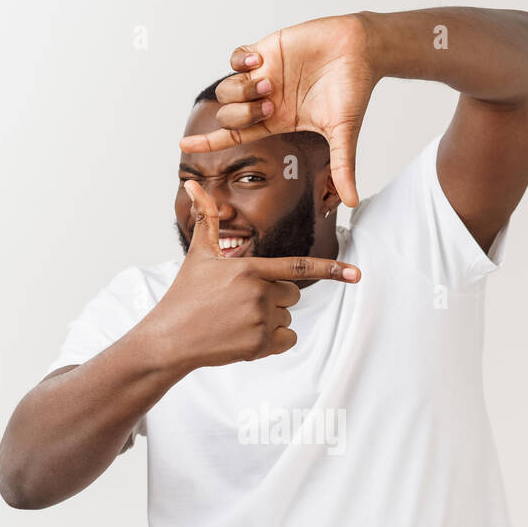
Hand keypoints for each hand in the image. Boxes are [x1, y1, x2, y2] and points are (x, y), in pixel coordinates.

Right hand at [144, 180, 360, 370]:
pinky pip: (287, 340)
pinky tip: (246, 337)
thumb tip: (191, 181)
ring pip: (287, 316)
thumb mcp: (198, 254)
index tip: (356, 274)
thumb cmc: (185, 295)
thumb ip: (207, 218)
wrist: (171, 338)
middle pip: (292, 294)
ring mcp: (260, 321)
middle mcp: (259, 293)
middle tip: (241, 303)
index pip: (298, 267)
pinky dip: (274, 341)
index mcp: (249, 268)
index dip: (330, 270)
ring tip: (236, 320)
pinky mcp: (259, 345)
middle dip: (274, 297)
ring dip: (270, 319)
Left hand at [179, 14, 377, 207]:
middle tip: (270, 103)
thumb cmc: (354, 89)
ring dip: (242, 88)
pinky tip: (259, 60)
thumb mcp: (343, 133)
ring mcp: (263, 75)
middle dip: (241, 114)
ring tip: (270, 81)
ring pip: (227, 88)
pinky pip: (234, 57)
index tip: (183, 147)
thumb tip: (351, 203)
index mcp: (277, 121)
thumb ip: (343, 168)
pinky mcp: (265, 50)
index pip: (233, 137)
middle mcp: (266, 100)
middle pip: (227, 116)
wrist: (360, 49)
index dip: (207, 142)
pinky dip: (239, 61)